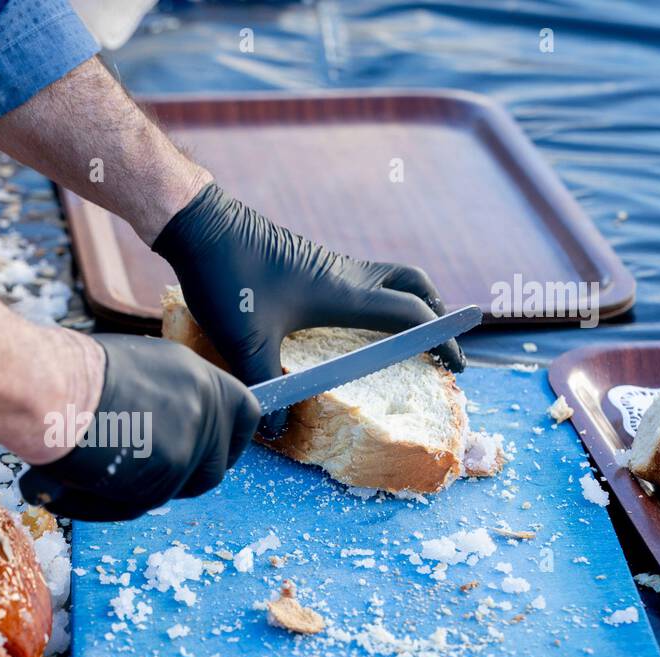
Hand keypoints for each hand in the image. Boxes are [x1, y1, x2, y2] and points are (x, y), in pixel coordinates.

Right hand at [18, 334, 259, 520]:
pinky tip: (72, 489)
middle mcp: (202, 409)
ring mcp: (188, 446)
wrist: (50, 389)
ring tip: (90, 477)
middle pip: (214, 467)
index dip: (228, 440)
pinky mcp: (163, 479)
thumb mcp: (135, 370)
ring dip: (139, 492)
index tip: (210, 451)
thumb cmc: (70, 374)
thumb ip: (163, 399)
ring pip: (173, 492)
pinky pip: (137, 505)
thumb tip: (159, 428)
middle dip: (180, 479)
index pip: (244, 415)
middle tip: (138, 475)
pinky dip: (103, 505)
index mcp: (197, 377)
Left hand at [153, 182, 464, 435]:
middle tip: (440, 344)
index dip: (441, 341)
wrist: (202, 226)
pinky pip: (362, 278)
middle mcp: (347, 276)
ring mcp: (329, 265)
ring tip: (408, 333)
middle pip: (414, 286)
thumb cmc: (227, 279)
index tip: (457, 365)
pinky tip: (354, 321)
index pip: (413, 316)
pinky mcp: (311, 262)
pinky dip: (377, 297)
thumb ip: (267, 385)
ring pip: (389, 278)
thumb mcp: (245, 344)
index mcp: (345, 295)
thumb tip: (275, 427)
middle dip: (435, 314)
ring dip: (408, 301)